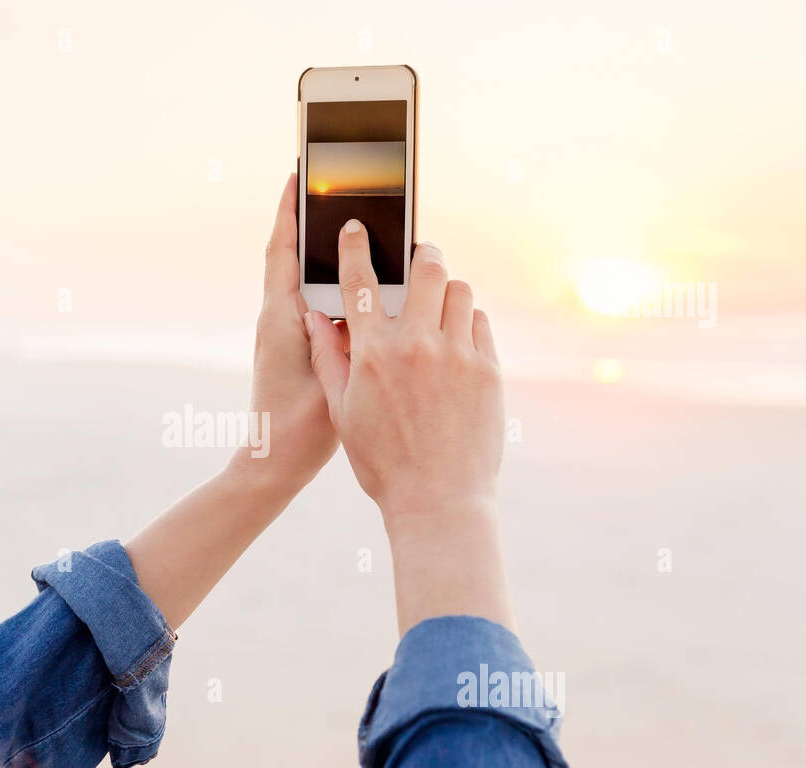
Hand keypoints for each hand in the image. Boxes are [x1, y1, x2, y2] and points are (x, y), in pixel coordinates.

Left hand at [227, 173, 338, 492]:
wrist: (277, 463)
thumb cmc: (298, 424)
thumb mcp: (327, 371)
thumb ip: (340, 334)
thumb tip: (362, 293)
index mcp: (281, 316)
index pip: (282, 247)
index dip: (289, 209)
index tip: (298, 172)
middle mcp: (280, 318)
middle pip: (297, 256)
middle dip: (314, 221)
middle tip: (335, 184)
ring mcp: (290, 333)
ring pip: (310, 280)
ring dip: (328, 253)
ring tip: (355, 224)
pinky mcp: (303, 349)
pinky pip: (321, 304)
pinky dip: (339, 286)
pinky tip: (366, 282)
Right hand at [303, 221, 502, 520]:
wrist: (438, 501)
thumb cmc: (384, 462)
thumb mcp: (343, 412)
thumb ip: (329, 359)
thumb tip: (316, 318)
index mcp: (373, 354)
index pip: (359, 283)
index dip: (355, 248)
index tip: (355, 228)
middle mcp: (416, 345)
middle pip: (426, 268)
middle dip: (421, 254)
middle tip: (418, 257)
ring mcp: (458, 355)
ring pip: (459, 291)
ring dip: (446, 291)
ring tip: (438, 307)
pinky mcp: (489, 370)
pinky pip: (480, 324)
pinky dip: (468, 323)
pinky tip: (457, 341)